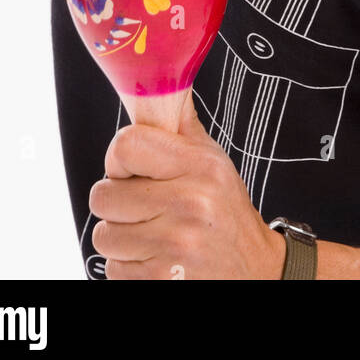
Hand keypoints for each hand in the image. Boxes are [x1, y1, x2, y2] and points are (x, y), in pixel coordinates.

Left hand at [89, 91, 286, 280]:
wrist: (255, 272)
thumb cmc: (226, 211)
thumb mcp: (212, 160)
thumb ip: (180, 123)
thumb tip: (159, 78)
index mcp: (199, 165)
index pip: (124, 146)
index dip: (117, 160)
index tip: (130, 170)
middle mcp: (188, 204)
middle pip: (103, 196)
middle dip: (115, 203)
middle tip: (141, 206)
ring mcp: (174, 246)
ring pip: (104, 236)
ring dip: (121, 237)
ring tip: (150, 234)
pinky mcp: (162, 280)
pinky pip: (113, 270)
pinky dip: (128, 266)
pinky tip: (155, 258)